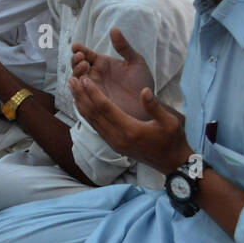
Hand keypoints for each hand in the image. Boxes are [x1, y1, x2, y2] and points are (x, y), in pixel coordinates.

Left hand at [68, 71, 190, 174]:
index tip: (84, 79)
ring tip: (72, 88)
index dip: (94, 93)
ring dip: (81, 104)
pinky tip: (82, 103)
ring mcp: (113, 142)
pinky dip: (87, 113)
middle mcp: (117, 137)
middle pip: (93, 114)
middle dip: (81, 96)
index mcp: (130, 130)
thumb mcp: (169, 122)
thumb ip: (154, 106)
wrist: (171, 163)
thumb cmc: (172, 140)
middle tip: (71, 80)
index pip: (106, 108)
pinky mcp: (113, 144)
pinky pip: (95, 126)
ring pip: (91, 121)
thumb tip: (144, 90)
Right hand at [69, 29, 154, 121]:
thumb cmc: (143, 83)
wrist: (148, 105)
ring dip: (76, 72)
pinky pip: (80, 94)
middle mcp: (95, 75)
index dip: (79, 49)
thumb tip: (114, 29)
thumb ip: (124, 47)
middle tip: (82, 57)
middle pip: (77, 66)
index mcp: (102, 64)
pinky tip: (80, 82)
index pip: (86, 54)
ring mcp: (92, 88)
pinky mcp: (93, 101)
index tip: (76, 46)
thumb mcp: (136, 61)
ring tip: (85, 66)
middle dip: (75, 60)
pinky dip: (76, 88)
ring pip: (76, 79)